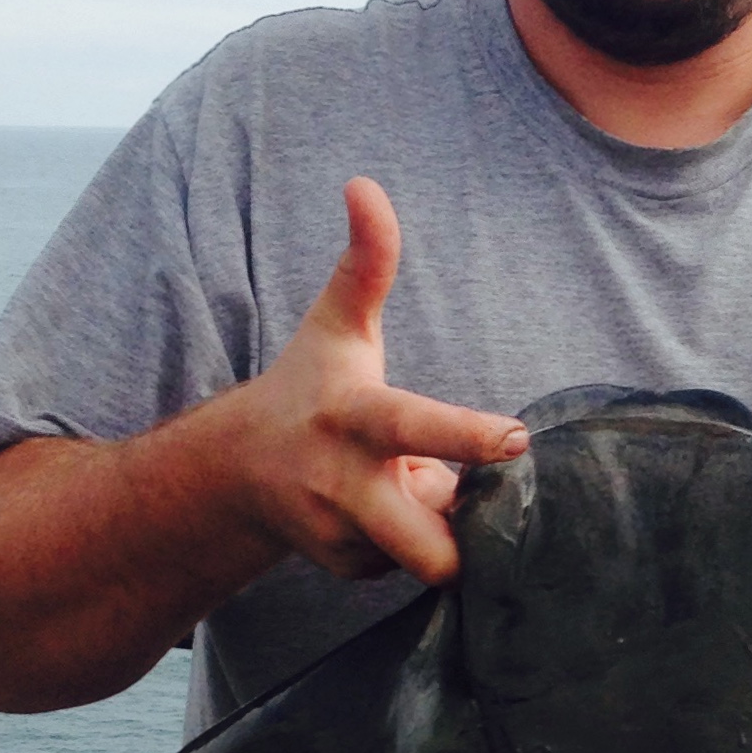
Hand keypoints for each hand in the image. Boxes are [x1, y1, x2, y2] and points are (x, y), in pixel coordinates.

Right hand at [209, 178, 528, 585]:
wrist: (236, 469)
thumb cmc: (308, 386)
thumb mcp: (338, 324)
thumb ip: (366, 261)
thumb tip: (364, 183)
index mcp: (355, 416)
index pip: (415, 427)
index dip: (468, 435)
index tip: (516, 438)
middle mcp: (344, 485)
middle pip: (427, 545)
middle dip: (461, 540)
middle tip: (449, 490)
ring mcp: (342, 536)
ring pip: (426, 549)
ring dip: (432, 524)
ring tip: (396, 485)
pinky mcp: (346, 569)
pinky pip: (407, 566)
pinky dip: (406, 542)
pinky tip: (376, 512)